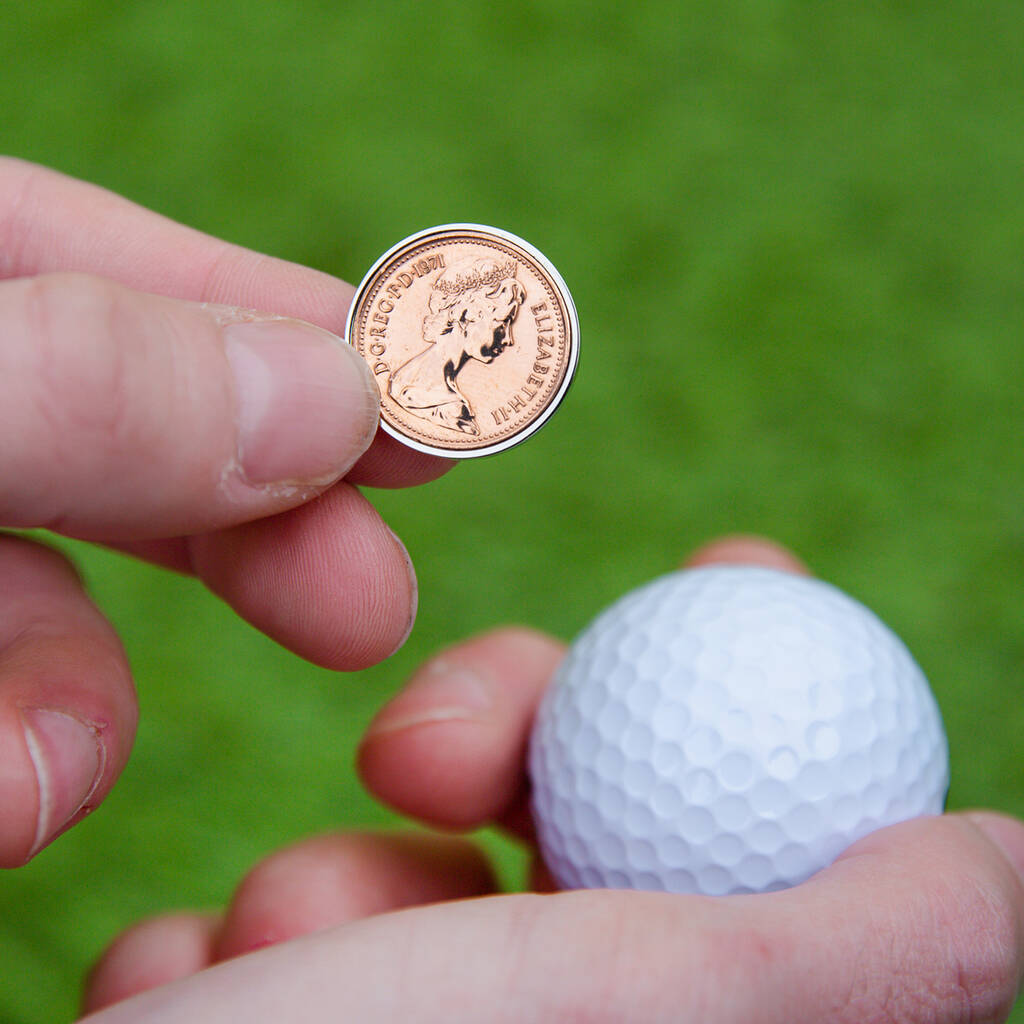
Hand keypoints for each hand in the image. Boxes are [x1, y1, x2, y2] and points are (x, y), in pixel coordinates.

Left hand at [0, 158, 450, 865]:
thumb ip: (75, 385)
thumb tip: (331, 392)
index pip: (75, 254)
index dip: (263, 313)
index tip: (425, 374)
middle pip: (89, 427)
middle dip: (246, 508)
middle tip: (367, 597)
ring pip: (17, 597)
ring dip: (70, 693)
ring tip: (55, 771)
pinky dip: (10, 758)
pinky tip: (9, 798)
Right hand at [80, 539, 1023, 1022]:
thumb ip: (855, 961)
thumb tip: (1006, 858)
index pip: (784, 837)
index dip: (767, 678)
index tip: (728, 567)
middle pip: (588, 817)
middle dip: (496, 735)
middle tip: (409, 757)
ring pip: (415, 870)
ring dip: (325, 876)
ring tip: (261, 945)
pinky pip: (286, 940)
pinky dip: (227, 950)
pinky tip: (181, 1002)